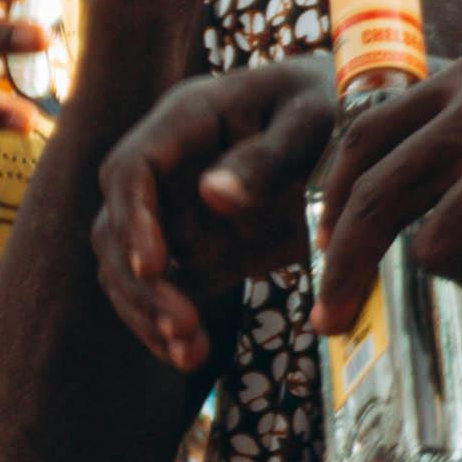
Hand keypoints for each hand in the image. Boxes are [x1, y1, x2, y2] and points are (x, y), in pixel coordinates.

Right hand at [91, 58, 334, 378]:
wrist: (345, 126)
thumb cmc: (327, 105)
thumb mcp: (308, 121)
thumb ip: (266, 157)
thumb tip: (213, 195)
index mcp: (184, 120)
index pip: (131, 170)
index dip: (133, 219)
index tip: (155, 265)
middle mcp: (164, 167)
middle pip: (116, 227)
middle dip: (140, 283)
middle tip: (181, 325)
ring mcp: (173, 210)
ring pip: (128, 267)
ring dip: (148, 312)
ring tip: (189, 350)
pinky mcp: (192, 249)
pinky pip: (163, 291)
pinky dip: (168, 326)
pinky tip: (192, 356)